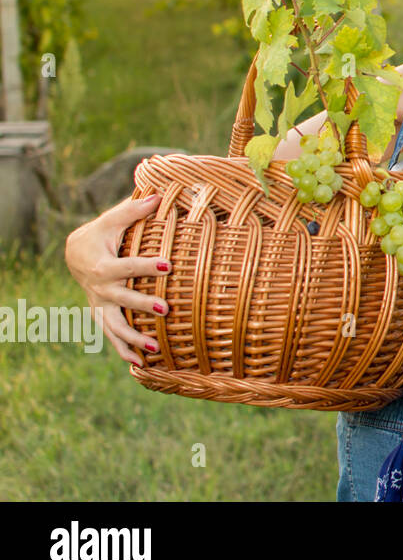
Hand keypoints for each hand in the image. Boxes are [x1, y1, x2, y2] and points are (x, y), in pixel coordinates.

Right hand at [64, 193, 170, 366]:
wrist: (76, 253)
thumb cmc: (101, 232)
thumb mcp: (113, 219)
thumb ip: (133, 210)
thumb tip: (156, 196)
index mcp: (101, 264)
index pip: (126, 266)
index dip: (146, 266)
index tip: (168, 265)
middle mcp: (98, 288)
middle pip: (121, 300)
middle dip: (142, 305)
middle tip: (166, 308)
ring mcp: (99, 304)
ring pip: (114, 326)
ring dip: (133, 339)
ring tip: (156, 349)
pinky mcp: (102, 314)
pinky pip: (111, 336)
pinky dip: (123, 350)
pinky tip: (141, 364)